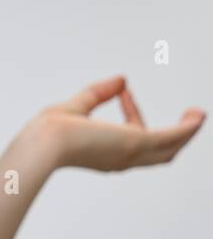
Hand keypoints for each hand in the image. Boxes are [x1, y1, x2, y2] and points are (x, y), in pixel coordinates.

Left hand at [34, 75, 204, 171]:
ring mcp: (131, 153)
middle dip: (176, 135)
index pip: (130, 135)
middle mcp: (121, 158)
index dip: (131, 110)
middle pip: (159, 151)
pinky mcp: (137, 143)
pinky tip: (197, 116)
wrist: (42, 143)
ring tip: (197, 114)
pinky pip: (173, 136)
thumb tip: (121, 80)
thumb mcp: (76, 106)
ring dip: (187, 132)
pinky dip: (187, 128)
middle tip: (190, 116)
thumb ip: (98, 93)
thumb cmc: (47, 132)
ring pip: (170, 148)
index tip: (122, 89)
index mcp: (106, 153)